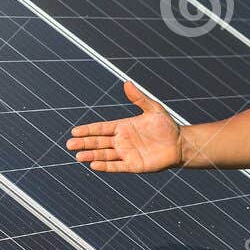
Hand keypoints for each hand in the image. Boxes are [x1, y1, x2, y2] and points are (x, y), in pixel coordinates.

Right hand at [65, 81, 182, 172]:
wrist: (180, 144)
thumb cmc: (166, 126)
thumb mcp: (153, 109)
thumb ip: (139, 98)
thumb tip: (127, 83)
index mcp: (123, 127)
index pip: (101, 128)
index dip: (88, 130)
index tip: (75, 130)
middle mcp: (121, 141)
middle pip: (98, 142)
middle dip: (84, 143)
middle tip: (70, 144)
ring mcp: (126, 154)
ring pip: (104, 155)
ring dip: (91, 155)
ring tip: (78, 156)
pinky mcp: (133, 165)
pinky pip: (116, 166)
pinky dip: (106, 166)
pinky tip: (94, 165)